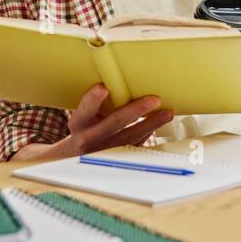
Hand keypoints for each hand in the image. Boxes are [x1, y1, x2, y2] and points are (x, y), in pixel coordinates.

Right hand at [47, 83, 173, 156]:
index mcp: (79, 123)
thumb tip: (119, 83)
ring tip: (166, 113)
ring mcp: (104, 150)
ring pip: (130, 137)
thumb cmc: (84, 128)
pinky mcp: (116, 158)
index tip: (102, 88)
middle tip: (153, 100)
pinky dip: (148, 133)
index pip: (84, 110)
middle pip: (114, 123)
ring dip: (151, 124)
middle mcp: (89, 138)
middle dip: (135, 111)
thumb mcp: (82, 116)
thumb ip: (96, 104)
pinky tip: (158, 123)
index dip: (93, 99)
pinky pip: (135, 145)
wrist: (75, 156)